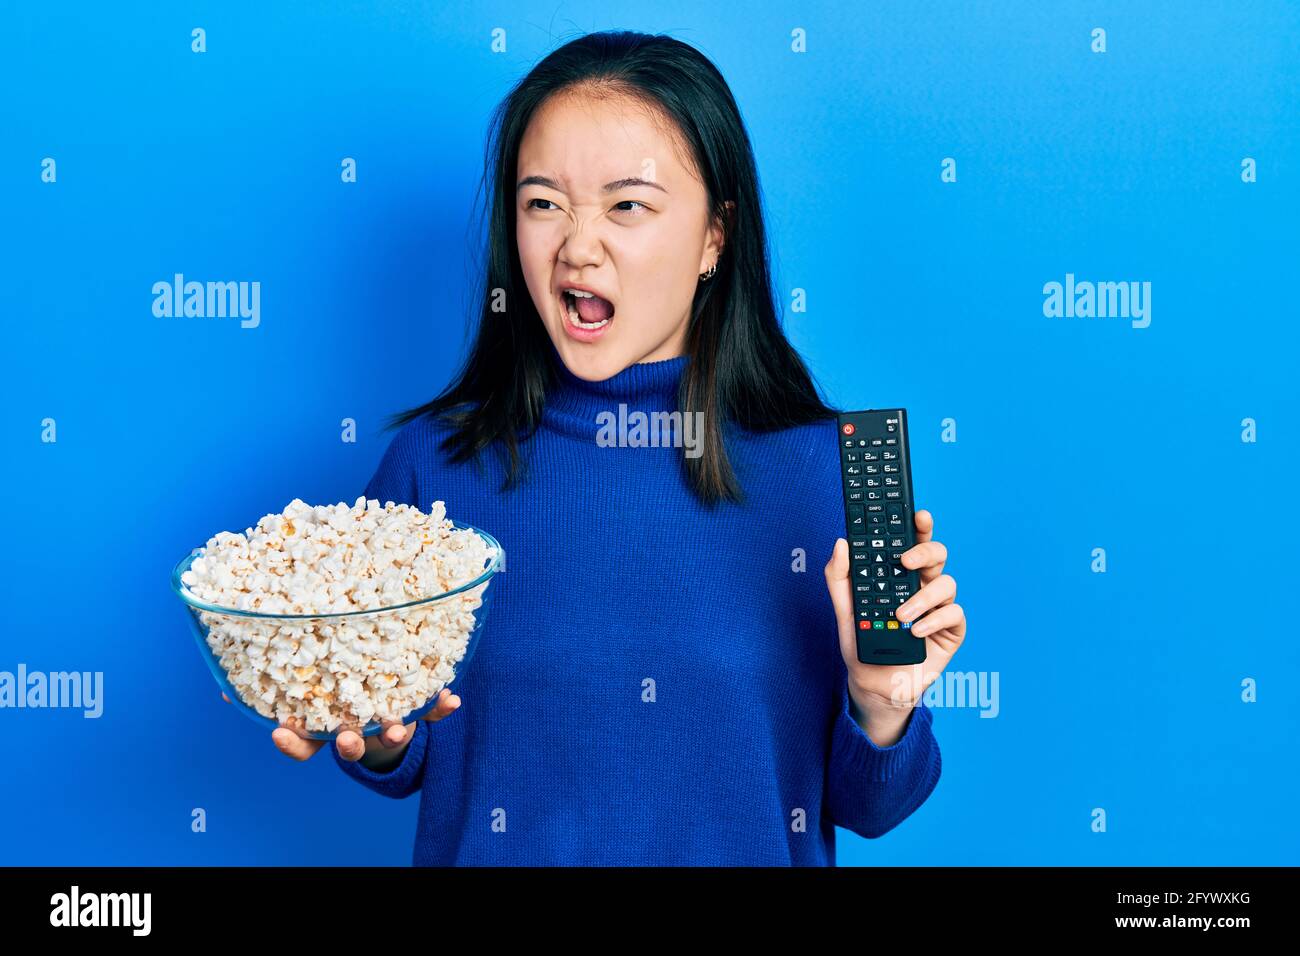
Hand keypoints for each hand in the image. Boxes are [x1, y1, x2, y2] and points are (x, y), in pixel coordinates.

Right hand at [220, 687, 460, 764]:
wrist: (383, 699)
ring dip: (392, 732)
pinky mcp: (418, 711)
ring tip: (396, 727)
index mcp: (327, 722)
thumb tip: (225, 686)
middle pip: (349, 744)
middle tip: (346, 738)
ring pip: (389, 733)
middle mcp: (357, 726)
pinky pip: (431, 711)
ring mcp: (386, 720)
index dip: (291, 743)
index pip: (304, 741)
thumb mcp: (307, 682)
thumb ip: (273, 682)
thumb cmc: (342, 685)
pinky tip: (453, 699)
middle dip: (348, 744)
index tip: (280, 735)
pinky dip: (442, 707)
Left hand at [825, 508, 966, 717]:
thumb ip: (839, 577)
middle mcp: (923, 586)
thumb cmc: (862, 643)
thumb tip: (841, 543)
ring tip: (901, 614)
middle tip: (905, 561)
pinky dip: (934, 620)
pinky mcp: (950, 631)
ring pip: (947, 583)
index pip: (913, 543)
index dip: (920, 526)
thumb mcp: (843, 609)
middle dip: (926, 551)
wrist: (873, 684)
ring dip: (922, 596)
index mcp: (901, 576)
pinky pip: (954, 614)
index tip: (918, 515)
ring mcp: (939, 607)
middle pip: (937, 555)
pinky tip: (915, 631)